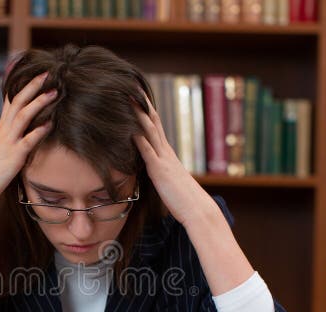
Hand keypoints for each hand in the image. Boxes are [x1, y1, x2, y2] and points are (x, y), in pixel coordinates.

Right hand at [0, 72, 56, 209]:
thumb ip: (6, 145)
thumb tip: (16, 143)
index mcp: (0, 131)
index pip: (10, 102)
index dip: (21, 87)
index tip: (33, 75)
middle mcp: (3, 132)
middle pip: (18, 102)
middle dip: (32, 86)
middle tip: (47, 73)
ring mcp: (8, 143)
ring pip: (23, 116)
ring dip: (39, 102)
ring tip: (54, 92)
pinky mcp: (13, 157)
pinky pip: (28, 141)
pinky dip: (39, 131)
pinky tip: (51, 123)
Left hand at [132, 96, 210, 225]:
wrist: (198, 210)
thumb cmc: (183, 199)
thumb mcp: (169, 181)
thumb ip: (161, 172)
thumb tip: (154, 170)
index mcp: (167, 154)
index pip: (155, 126)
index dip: (146, 111)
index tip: (136, 96)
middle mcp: (166, 152)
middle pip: (153, 122)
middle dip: (142, 104)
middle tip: (130, 86)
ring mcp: (163, 160)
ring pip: (150, 131)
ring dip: (138, 115)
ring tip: (128, 99)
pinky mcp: (159, 171)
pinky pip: (148, 152)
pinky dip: (138, 139)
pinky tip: (129, 129)